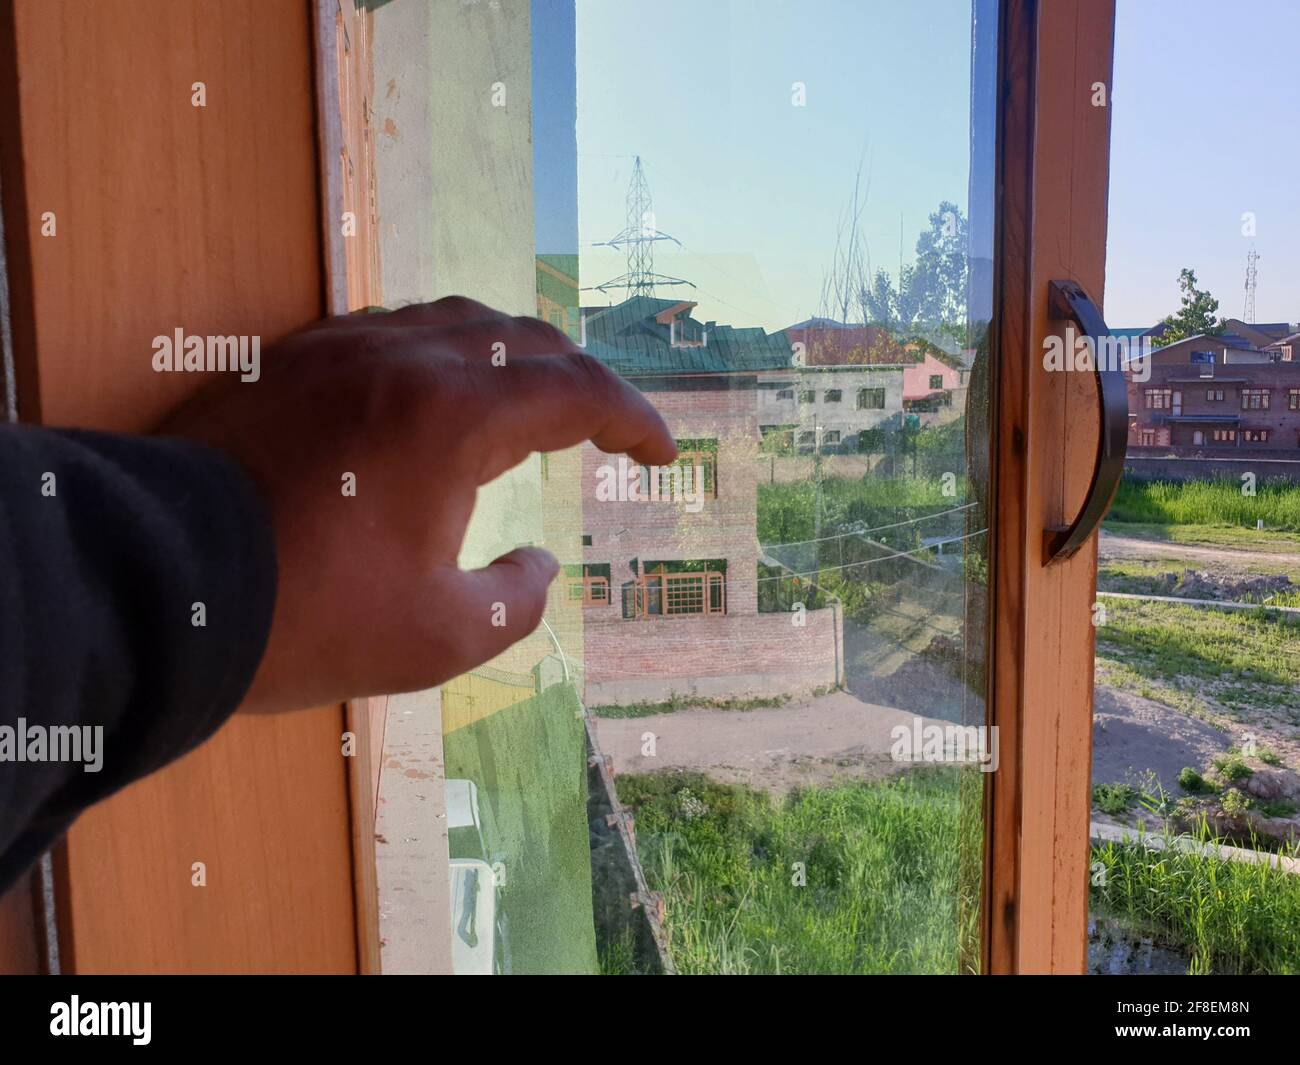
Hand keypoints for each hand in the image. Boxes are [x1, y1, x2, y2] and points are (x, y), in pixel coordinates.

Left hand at [157, 297, 675, 713]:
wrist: (156, 588)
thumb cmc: (307, 617)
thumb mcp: (439, 637)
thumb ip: (516, 599)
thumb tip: (538, 565)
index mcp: (454, 415)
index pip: (576, 392)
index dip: (633, 420)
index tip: (661, 452)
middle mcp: (403, 359)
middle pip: (522, 338)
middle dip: (580, 378)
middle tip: (605, 425)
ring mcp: (337, 349)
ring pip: (452, 320)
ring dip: (509, 354)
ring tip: (529, 397)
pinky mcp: (287, 361)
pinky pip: (389, 332)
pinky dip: (439, 354)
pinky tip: (434, 393)